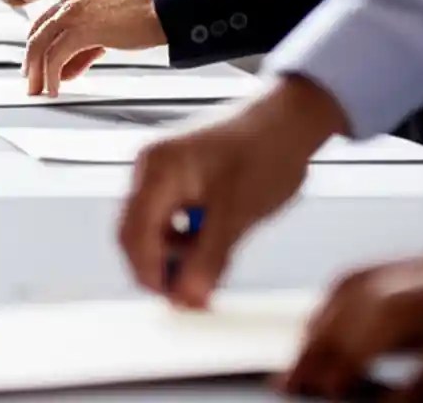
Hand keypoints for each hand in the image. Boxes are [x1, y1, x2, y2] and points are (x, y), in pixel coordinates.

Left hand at [22, 0, 164, 96]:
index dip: (35, 49)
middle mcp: (69, 3)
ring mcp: (73, 14)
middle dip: (31, 63)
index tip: (34, 67)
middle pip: (36, 36)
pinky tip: (55, 88)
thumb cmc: (142, 19)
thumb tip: (66, 70)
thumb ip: (83, 49)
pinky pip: (56, 57)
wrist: (162, 11)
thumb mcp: (104, 33)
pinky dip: (52, 76)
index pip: (43, 25)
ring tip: (39, 91)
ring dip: (38, 73)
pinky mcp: (81, 30)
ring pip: (41, 47)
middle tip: (31, 83)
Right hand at [117, 75, 348, 306]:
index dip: (150, 274)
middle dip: (159, 268)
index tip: (178, 302)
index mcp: (156, 170)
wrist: (289, 119)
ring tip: (208, 275)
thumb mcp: (238, 212)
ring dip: (173, 256)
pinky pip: (167, 217)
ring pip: (151, 228)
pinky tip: (209, 251)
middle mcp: (149, 168)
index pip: (133, 235)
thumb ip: (209, 258)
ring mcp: (159, 171)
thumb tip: (189, 298)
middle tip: (193, 297)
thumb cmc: (265, 153)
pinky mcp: (175, 177)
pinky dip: (183, 240)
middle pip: (134, 233)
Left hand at [283, 251, 422, 400]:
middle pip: (363, 298)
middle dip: (321, 340)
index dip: (318, 316)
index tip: (295, 352)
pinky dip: (419, 380)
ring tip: (328, 391)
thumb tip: (372, 353)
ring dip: (352, 355)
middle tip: (296, 381)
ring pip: (393, 315)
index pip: (357, 279)